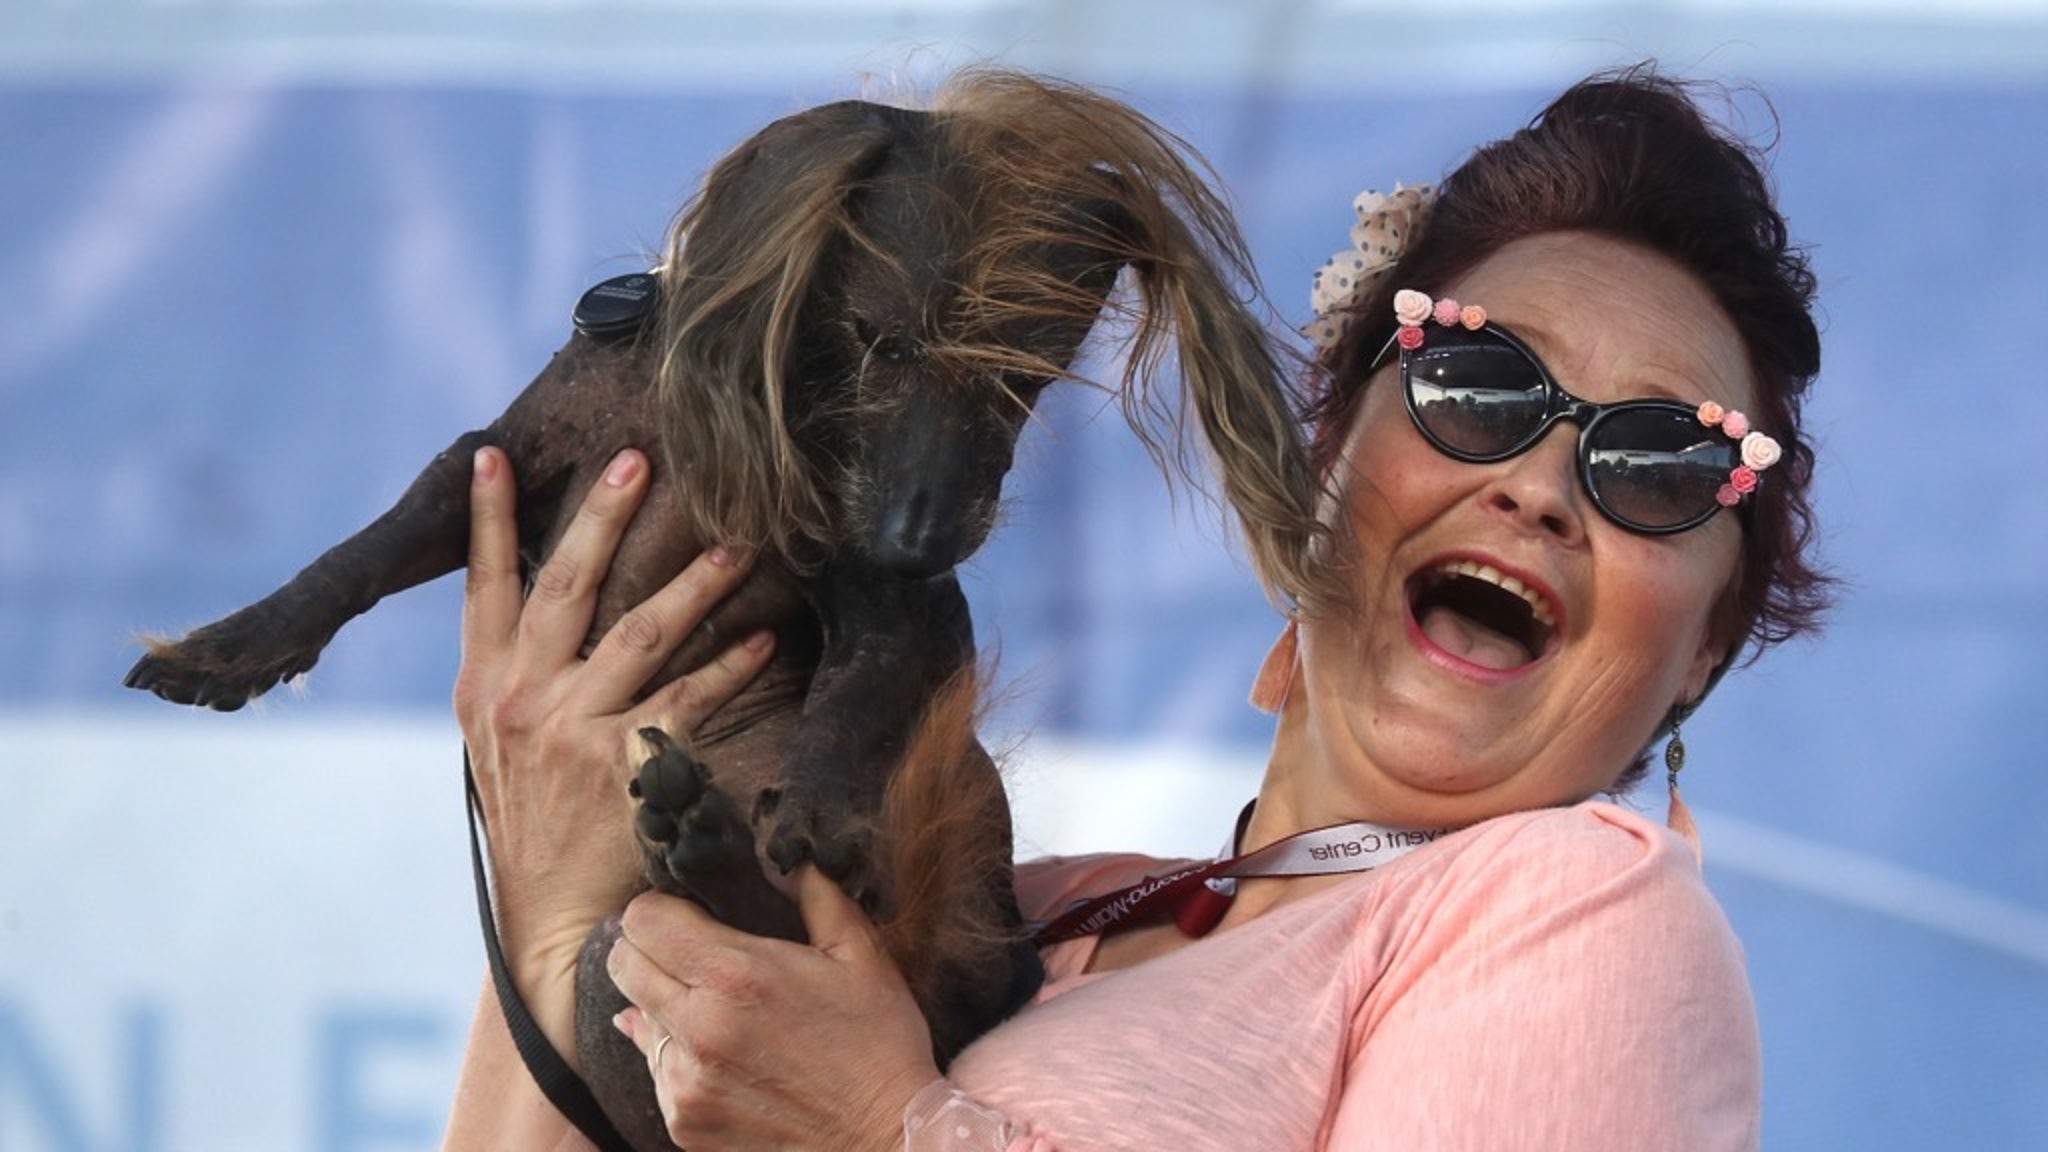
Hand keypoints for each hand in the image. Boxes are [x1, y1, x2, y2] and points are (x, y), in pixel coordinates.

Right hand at [454, 446, 775, 1056]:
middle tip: (638, 460)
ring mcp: (572, 730)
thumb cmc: (533, 824)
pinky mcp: (626, 763)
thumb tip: (541, 601)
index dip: (487, 521)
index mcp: (482, 690)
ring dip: (695, 583)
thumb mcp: (494, 747)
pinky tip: (764, 640)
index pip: (482, 589)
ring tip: (740, 544)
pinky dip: (730, 666)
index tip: (493, 455)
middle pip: (565, 587)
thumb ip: (512, 678)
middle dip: (601, 518)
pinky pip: (690, 698)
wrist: (548, 917)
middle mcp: (521, 700)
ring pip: (642, 632)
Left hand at [608, 866, 941, 1151]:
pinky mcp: (684, 1123)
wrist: (884, 1142)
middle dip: (650, 949)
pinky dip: (677, 1055)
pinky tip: (725, 1054)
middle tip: (692, 954)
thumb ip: (818, 895)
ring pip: (637, 1017)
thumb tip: (785, 860)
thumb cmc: (879, 1045)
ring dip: (665, 1004)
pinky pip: (655, 1070)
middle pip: (623, 964)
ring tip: (719, 1011)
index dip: (660, 908)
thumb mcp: (862, 956)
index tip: (690, 914)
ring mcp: (685, 1082)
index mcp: (737, 976)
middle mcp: (698, 1028)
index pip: (642, 920)